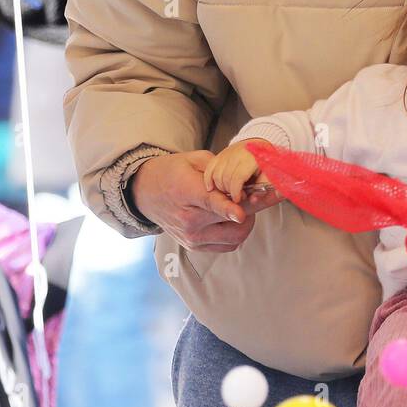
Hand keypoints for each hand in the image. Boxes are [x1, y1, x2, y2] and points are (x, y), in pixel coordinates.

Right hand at [131, 150, 279, 253]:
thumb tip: (242, 177)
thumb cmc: (171, 172)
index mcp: (186, 193)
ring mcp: (192, 237)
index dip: (230, 208)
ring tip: (244, 207)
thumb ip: (219, 167)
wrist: (145, 193)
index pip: (212, 203)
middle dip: (254, 208)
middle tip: (261, 196)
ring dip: (247, 222)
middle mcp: (189, 221)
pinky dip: (236, 233)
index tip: (243, 213)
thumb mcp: (192, 159)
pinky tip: (234, 219)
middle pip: (232, 221)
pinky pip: (228, 245)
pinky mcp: (195, 247)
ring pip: (235, 237)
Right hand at [203, 141, 274, 203]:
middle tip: (237, 195)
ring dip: (220, 187)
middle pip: (226, 178)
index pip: (237, 178)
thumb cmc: (265, 161)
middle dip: (229, 191)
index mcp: (250, 158)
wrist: (259, 144)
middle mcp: (236, 154)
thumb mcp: (269, 173)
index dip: (236, 192)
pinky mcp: (219, 155)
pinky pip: (209, 168)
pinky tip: (211, 188)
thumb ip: (262, 187)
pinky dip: (208, 179)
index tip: (238, 199)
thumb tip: (253, 199)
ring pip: (216, 175)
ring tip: (229, 191)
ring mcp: (226, 154)